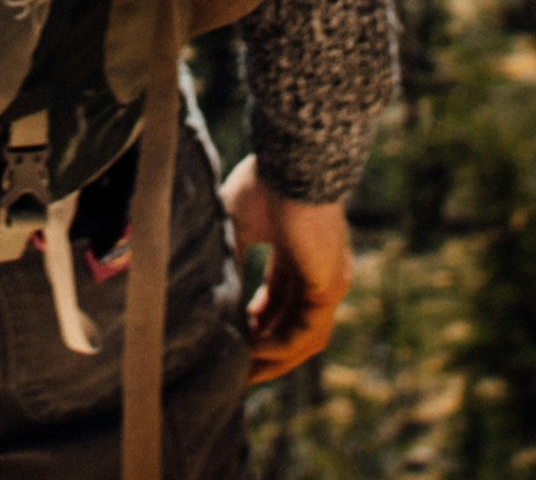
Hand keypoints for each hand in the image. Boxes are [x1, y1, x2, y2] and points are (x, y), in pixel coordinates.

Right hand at [219, 156, 350, 384]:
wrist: (294, 163)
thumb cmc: (266, 183)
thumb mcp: (238, 224)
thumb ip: (229, 255)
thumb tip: (205, 285)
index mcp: (299, 256)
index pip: (281, 302)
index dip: (257, 324)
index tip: (232, 338)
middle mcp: (318, 273)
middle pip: (293, 325)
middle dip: (265, 351)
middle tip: (235, 370)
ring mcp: (329, 282)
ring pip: (304, 337)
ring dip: (273, 358)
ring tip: (242, 371)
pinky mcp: (330, 286)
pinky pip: (306, 332)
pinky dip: (279, 346)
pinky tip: (252, 351)